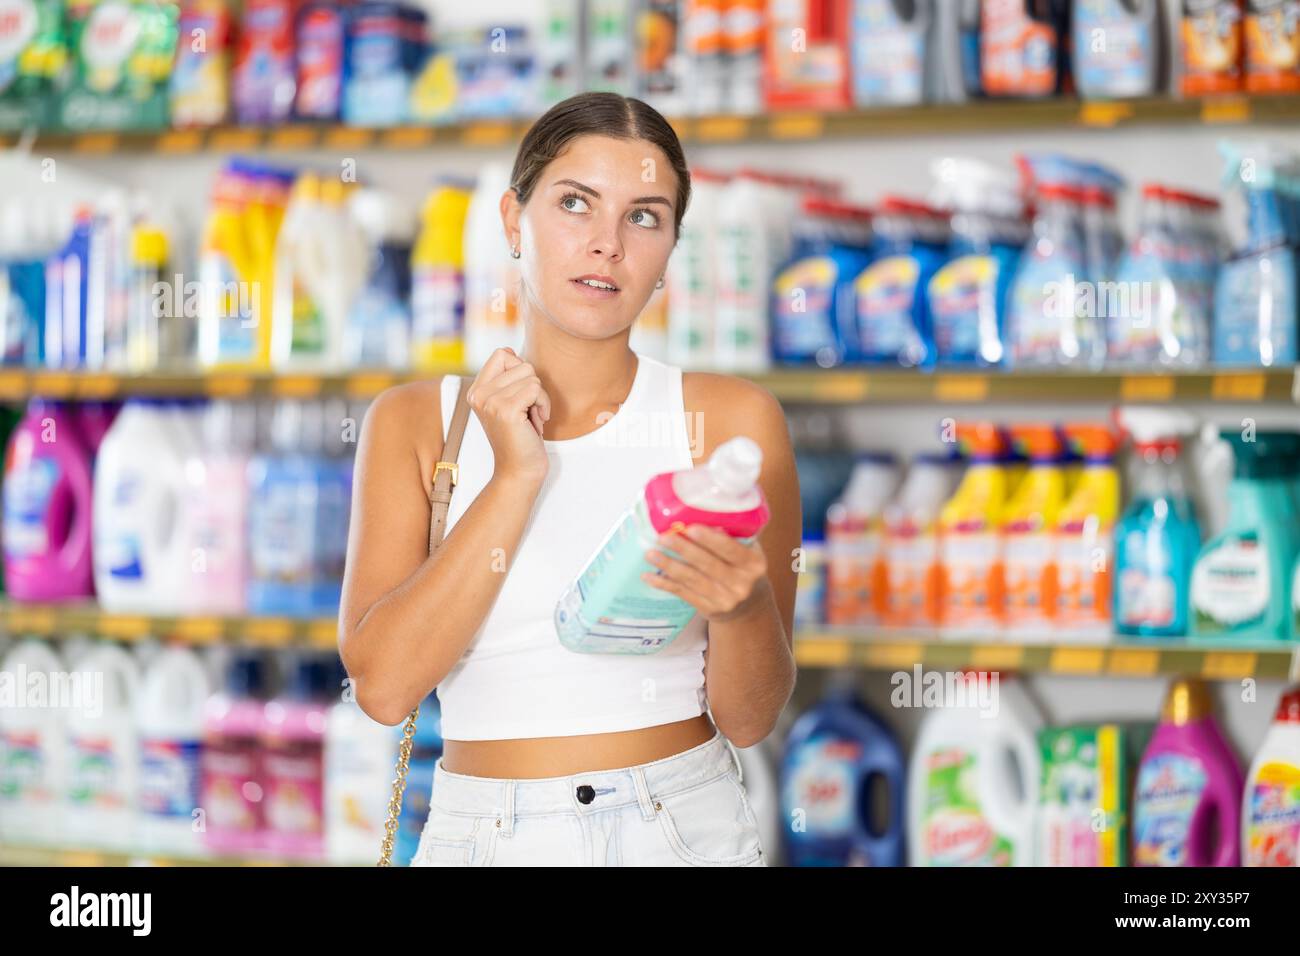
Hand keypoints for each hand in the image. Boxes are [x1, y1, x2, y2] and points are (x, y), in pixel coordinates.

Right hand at [466, 347, 550, 486]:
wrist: (519, 471)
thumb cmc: (521, 437)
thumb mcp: (511, 402)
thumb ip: (508, 378)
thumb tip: (509, 349)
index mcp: (476, 390)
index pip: (502, 354)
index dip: (520, 370)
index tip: (521, 396)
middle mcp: (479, 394)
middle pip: (522, 364)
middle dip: (533, 387)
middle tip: (527, 412)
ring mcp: (490, 401)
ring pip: (531, 376)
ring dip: (540, 398)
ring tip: (530, 419)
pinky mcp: (505, 410)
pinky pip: (536, 388)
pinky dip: (543, 405)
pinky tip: (536, 423)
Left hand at [641, 524, 771, 623]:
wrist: (749, 606)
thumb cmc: (743, 569)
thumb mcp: (748, 553)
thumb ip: (733, 537)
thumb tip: (703, 516)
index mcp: (754, 564)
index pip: (732, 550)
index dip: (711, 540)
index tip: (691, 528)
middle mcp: (742, 584)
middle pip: (709, 564)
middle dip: (684, 549)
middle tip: (663, 537)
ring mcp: (726, 599)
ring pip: (693, 580)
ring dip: (669, 566)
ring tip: (650, 554)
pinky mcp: (710, 609)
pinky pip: (684, 594)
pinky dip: (665, 584)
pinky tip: (649, 576)